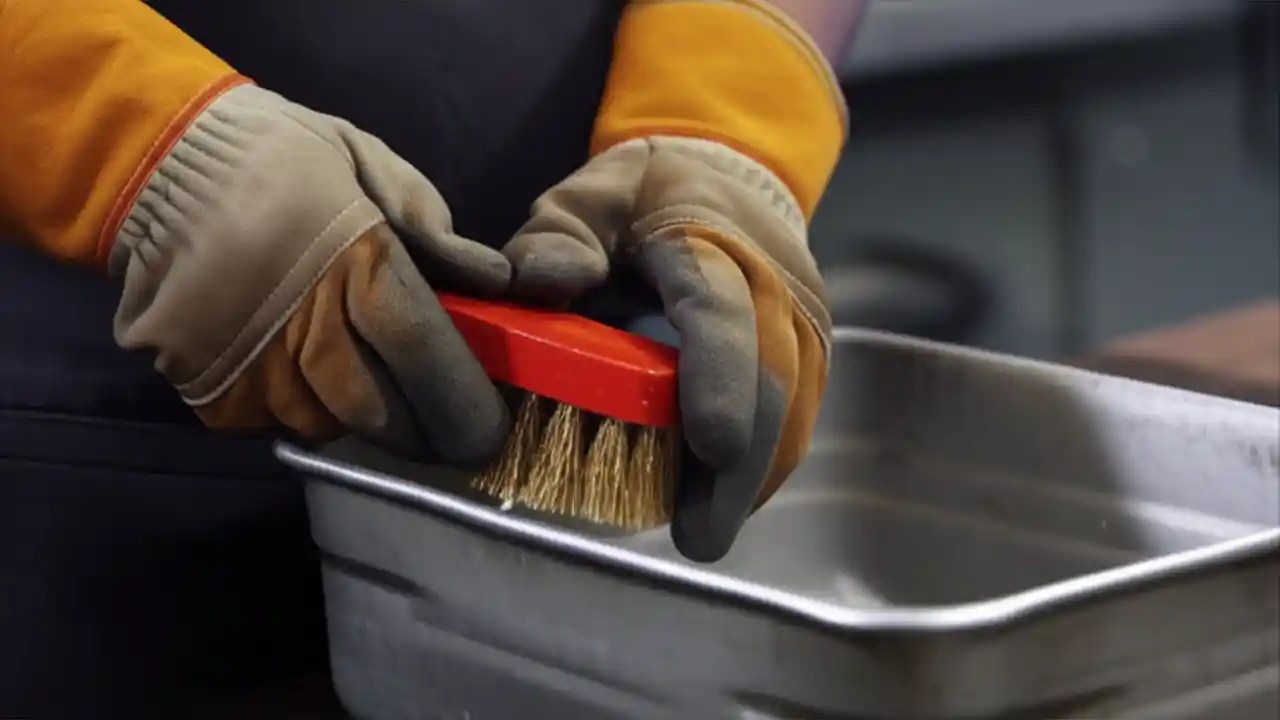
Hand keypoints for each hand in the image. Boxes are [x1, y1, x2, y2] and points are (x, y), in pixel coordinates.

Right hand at [110, 84, 509, 464]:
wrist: (157, 166)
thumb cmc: (282, 160)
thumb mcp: (370, 167)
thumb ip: (433, 233)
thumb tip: (493, 285)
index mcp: (358, 267)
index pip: (426, 356)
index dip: (464, 402)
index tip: (487, 425)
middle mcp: (307, 330)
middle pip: (386, 414)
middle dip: (426, 430)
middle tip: (445, 427)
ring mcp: (254, 370)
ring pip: (335, 426)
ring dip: (364, 416)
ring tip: (369, 379)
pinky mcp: (214, 395)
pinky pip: (283, 425)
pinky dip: (307, 410)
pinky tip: (305, 370)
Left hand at [501, 0, 845, 560]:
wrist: (728, 177)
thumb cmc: (643, 196)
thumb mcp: (585, 196)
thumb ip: (553, 238)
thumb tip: (536, 284)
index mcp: (708, 236)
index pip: (721, 309)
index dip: (720, 376)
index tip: (712, 445)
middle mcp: (773, 277)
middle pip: (773, 376)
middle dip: (743, 462)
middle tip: (698, 534)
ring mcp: (802, 315)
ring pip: (795, 406)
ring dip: (754, 476)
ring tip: (706, 530)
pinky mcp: (811, 348)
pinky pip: (798, 414)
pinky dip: (764, 463)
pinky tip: (728, 500)